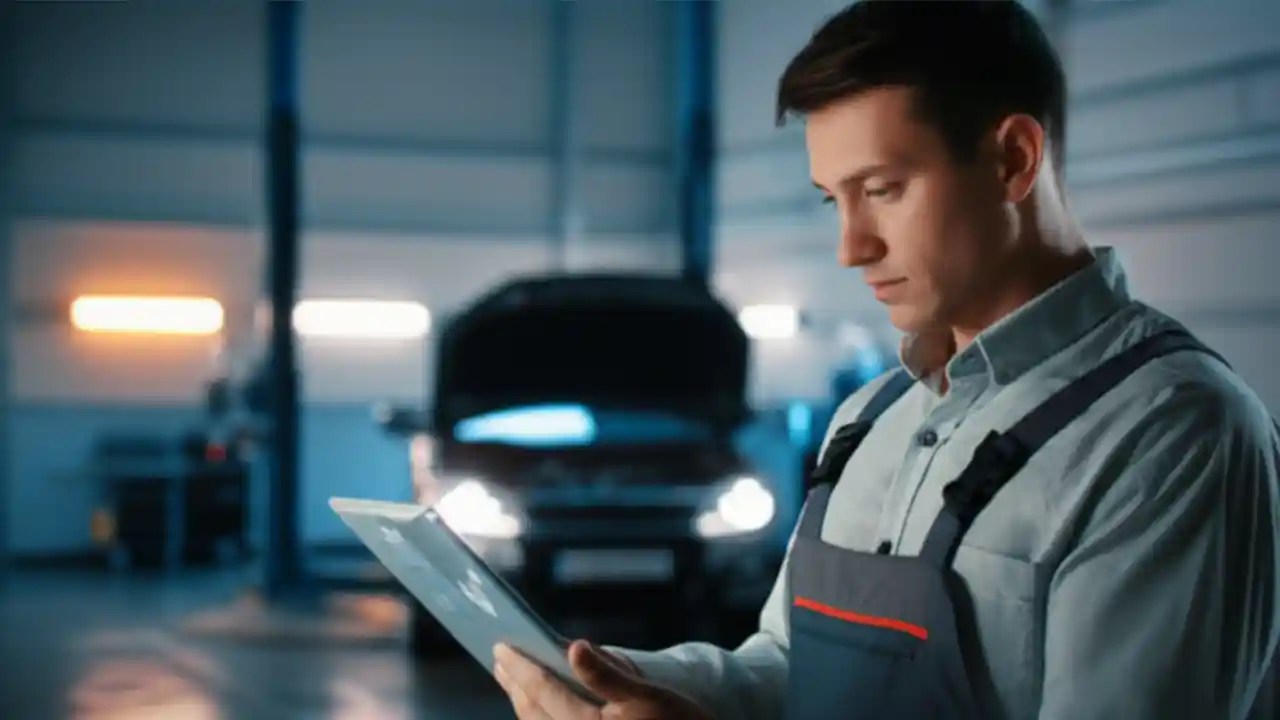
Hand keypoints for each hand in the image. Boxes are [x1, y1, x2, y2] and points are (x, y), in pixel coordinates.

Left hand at [493, 640, 714, 719]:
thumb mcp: (648, 695)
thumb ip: (607, 674)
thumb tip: (574, 647)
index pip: (543, 692)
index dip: (520, 668)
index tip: (500, 648)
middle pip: (533, 713)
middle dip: (514, 685)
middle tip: (500, 660)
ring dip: (523, 703)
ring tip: (514, 681)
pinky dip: (540, 718)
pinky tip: (540, 707)